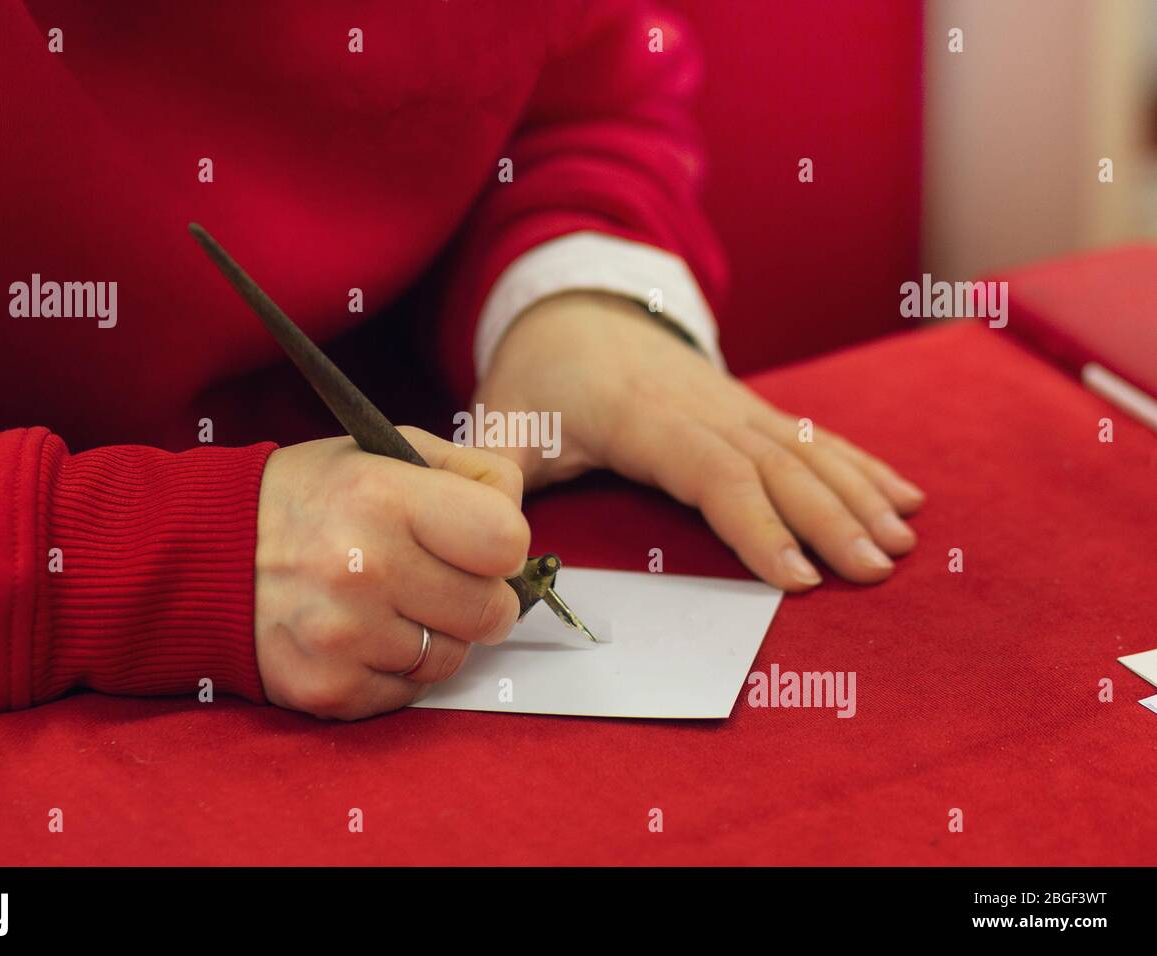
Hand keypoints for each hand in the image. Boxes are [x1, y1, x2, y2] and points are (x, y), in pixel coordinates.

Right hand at [254, 428, 528, 718]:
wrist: (202, 556)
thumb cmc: (308, 498)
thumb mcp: (381, 449)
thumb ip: (467, 471)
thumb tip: (519, 517)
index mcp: (382, 497)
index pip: (506, 540)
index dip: (501, 542)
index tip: (478, 540)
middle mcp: (362, 569)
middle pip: (491, 610)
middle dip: (477, 594)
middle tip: (437, 575)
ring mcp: (343, 637)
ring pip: (453, 658)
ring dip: (436, 634)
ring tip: (391, 602)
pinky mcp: (328, 689)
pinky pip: (409, 692)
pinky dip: (396, 669)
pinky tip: (362, 634)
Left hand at [473, 292, 924, 590]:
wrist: (573, 307)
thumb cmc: (538, 379)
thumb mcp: (501, 422)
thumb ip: (493, 478)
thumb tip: (491, 546)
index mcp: (641, 415)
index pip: (710, 471)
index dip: (756, 522)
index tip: (796, 575)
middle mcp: (701, 406)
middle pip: (776, 463)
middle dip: (832, 518)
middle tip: (876, 571)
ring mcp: (734, 404)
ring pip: (807, 449)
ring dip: (859, 495)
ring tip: (904, 543)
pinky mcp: (750, 409)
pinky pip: (815, 437)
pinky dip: (863, 466)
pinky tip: (906, 495)